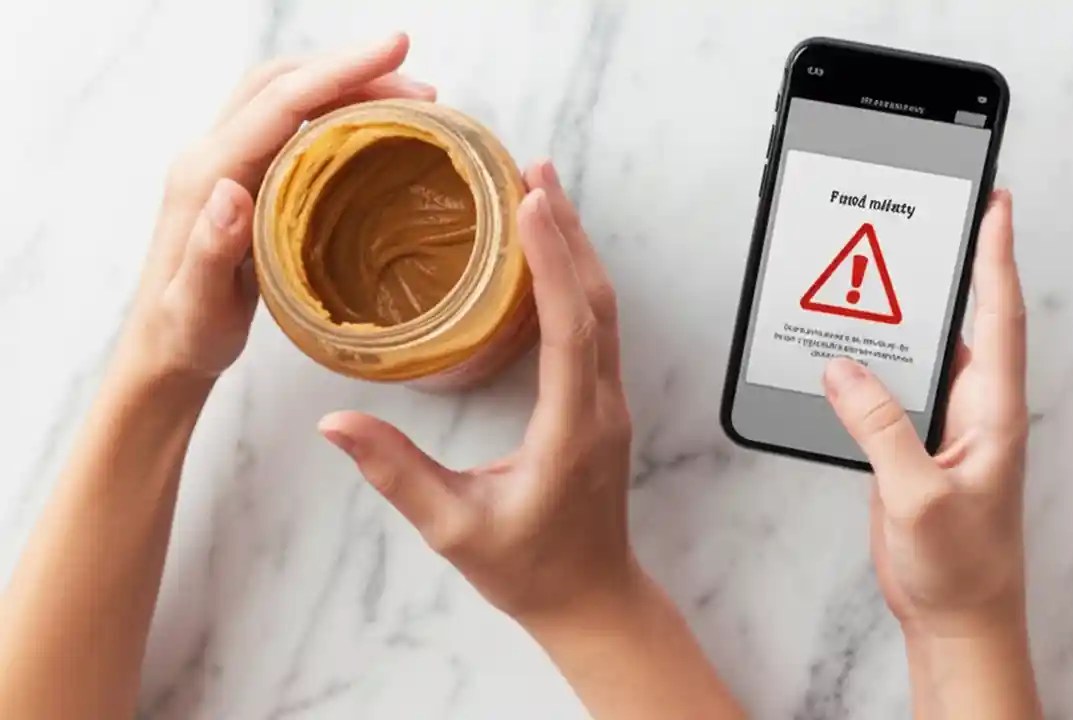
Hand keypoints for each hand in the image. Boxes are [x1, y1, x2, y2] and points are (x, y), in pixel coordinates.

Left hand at [116, 33, 435, 382]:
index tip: (396, 48)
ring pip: (290, 96)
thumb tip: (230, 191)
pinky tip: (376, 131)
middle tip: (424, 87)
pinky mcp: (244, 176)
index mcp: (207, 173)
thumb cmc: (188, 333)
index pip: (281, 101)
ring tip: (415, 105)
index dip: (341, 70)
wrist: (166, 348)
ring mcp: (227, 162)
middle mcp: (213, 154)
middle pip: (285, 81)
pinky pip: (294, 124)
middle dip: (353, 69)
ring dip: (349, 85)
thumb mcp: (200, 306)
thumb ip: (211, 251)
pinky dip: (339, 111)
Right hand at [318, 160, 638, 621]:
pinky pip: (597, 326)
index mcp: (570, 428)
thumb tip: (335, 423)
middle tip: (533, 171)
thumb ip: (397, 474)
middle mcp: (600, 404)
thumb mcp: (453, 529)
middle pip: (597, 300)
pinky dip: (576, 279)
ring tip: (542, 192)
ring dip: (577, 248)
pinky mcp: (601, 402)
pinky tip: (550, 256)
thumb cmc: (528, 569)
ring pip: (604, 308)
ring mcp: (609, 401)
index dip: (553, 260)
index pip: (570, 327)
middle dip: (568, 231)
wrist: (590, 599)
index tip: (532, 202)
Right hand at [824, 190, 1027, 635]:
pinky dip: (872, 363)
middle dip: (951, 265)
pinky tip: (847, 349)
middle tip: (931, 215)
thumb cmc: (962, 567)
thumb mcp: (920, 496)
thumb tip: (844, 370)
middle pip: (964, 319)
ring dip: (904, 314)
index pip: (999, 316)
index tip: (994, 204)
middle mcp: (975, 409)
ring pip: (924, 353)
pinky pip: (894, 388)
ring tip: (875, 266)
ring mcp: (945, 425)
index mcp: (995, 411)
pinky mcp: (915, 445)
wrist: (956, 617)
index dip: (996, 257)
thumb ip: (882, 429)